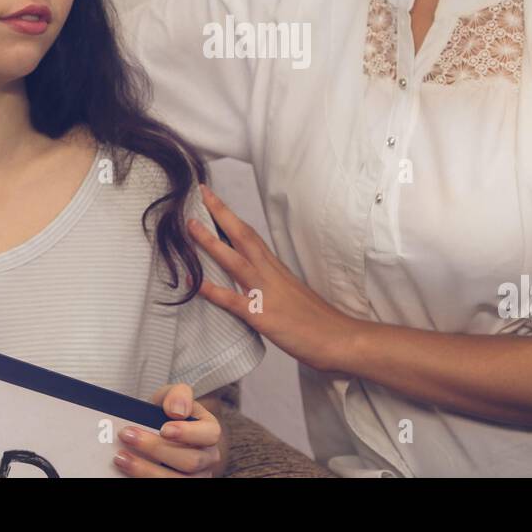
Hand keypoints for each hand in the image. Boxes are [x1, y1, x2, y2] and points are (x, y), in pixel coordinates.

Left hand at [114, 383, 221, 477]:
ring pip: (175, 480)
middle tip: (128, 436)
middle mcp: (207, 458)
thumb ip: (179, 395)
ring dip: (145, 470)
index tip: (163, 429)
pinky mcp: (179, 486)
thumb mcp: (173, 396)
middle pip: (190, 461)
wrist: (161, 431)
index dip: (187, 433)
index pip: (209, 435)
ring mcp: (195, 477)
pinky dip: (143, 479)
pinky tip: (126, 470)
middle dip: (156, 449)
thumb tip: (177, 411)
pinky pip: (163, 487)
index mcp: (210, 432)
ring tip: (121, 457)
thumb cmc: (169, 413)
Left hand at [189, 184, 359, 373]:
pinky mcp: (263, 316)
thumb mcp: (292, 293)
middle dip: (221, 214)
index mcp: (276, 268)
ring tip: (191, 227)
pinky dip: (213, 291)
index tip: (214, 200)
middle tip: (202, 193)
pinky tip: (195, 284)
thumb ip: (272, 284)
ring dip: (211, 243)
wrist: (340, 338)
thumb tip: (254, 280)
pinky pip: (233, 301)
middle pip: (243, 236)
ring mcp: (266, 293)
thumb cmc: (318, 320)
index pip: (250, 235)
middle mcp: (270, 274)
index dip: (231, 217)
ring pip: (235, 260)